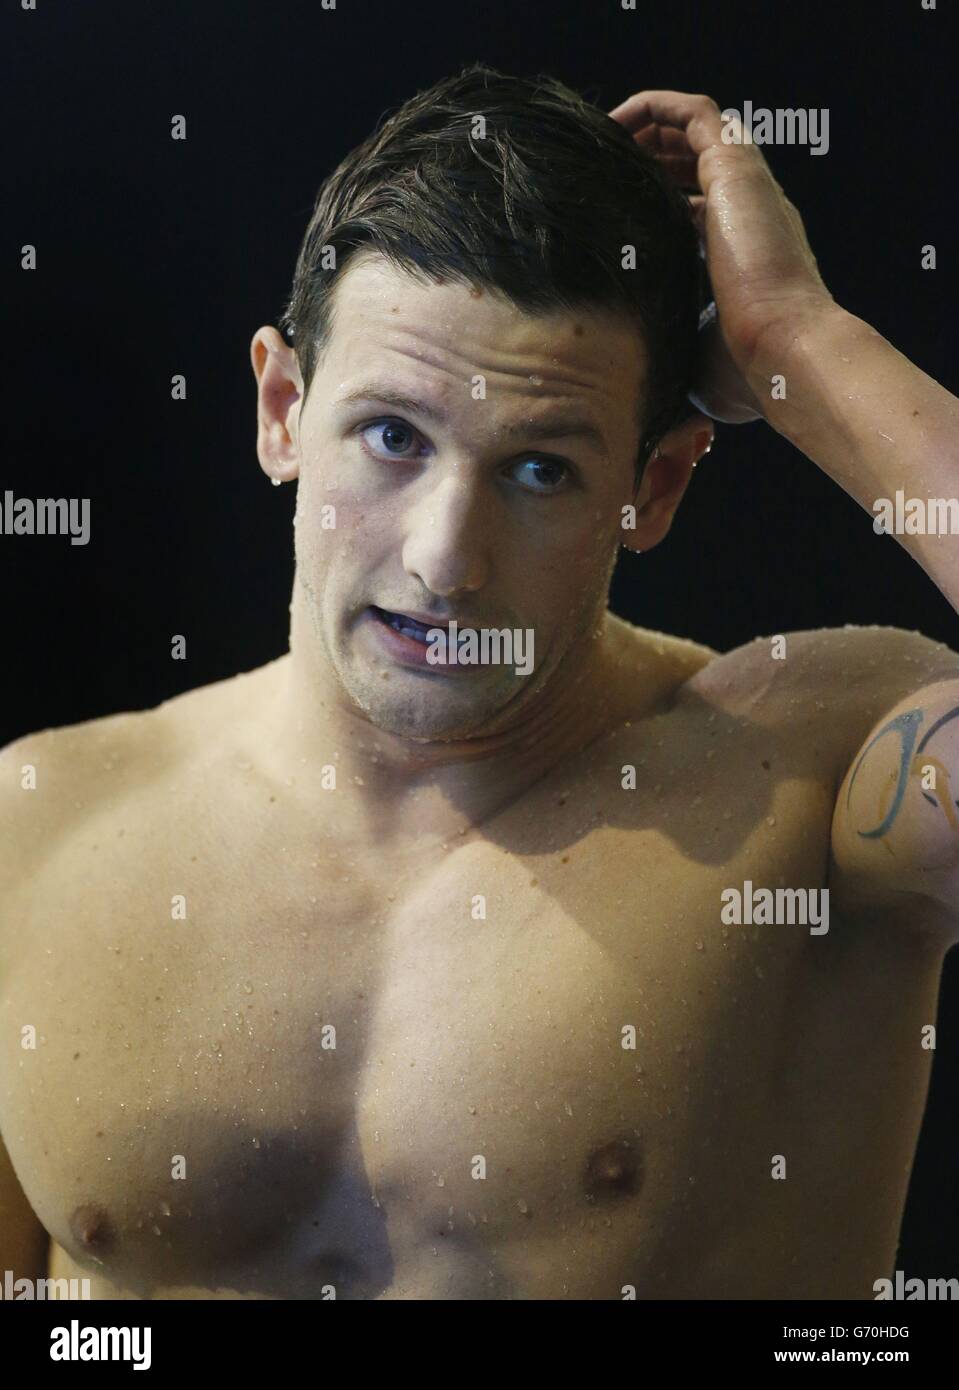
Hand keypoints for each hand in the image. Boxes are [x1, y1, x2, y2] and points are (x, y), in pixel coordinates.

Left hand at [608, 90, 836, 424]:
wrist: (785, 354)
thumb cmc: (748, 373)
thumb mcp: (695, 367)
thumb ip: (670, 358)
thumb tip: (637, 388)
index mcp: (740, 259)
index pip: (689, 217)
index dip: (646, 211)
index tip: (604, 223)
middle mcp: (746, 216)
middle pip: (688, 170)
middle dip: (640, 167)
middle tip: (593, 181)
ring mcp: (745, 189)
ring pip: (691, 133)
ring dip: (642, 132)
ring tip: (596, 146)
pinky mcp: (737, 168)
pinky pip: (694, 111)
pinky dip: (652, 108)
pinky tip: (612, 124)